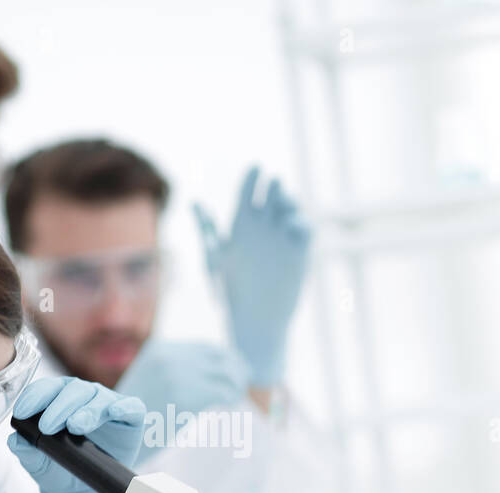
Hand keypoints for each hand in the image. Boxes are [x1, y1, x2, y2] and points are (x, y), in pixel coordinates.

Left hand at [7, 376, 144, 492]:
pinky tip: (115, 412)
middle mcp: (83, 396)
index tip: (22, 413)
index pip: (45, 388)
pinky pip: (130, 407)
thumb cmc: (58, 471)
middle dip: (59, 407)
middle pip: (72, 390)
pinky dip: (124, 407)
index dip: (34, 397)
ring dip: (86, 410)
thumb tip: (15, 441)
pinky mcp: (130, 418)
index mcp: (57, 399)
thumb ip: (26, 452)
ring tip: (75, 426)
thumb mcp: (38, 465)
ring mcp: (107, 405)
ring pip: (98, 397)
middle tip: (47, 427)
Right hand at [115, 339, 248, 415]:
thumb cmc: (138, 414)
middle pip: (218, 356)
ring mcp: (177, 375)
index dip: (224, 357)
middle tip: (242, 380)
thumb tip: (209, 367)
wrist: (117, 436)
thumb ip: (174, 369)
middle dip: (235, 367)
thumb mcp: (150, 379)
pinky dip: (231, 395)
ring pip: (224, 372)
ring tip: (237, 393)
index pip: (204, 347)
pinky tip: (232, 402)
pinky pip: (222, 391)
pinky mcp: (186, 396)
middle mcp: (169, 357)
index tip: (235, 368)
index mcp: (160, 349)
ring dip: (235, 383)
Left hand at [193, 166, 310, 385]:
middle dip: (274, 186)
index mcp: (243, 224)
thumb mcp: (216, 257)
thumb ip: (207, 229)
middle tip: (273, 182)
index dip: (252, 177)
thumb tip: (194, 202)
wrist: (256, 318)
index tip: (255, 167)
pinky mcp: (300, 252)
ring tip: (282, 203)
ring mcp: (283, 238)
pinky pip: (305, 230)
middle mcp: (264, 228)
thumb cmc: (231, 291)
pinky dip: (300, 223)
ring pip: (290, 208)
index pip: (249, 192)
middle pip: (272, 195)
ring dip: (288, 200)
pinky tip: (290, 227)